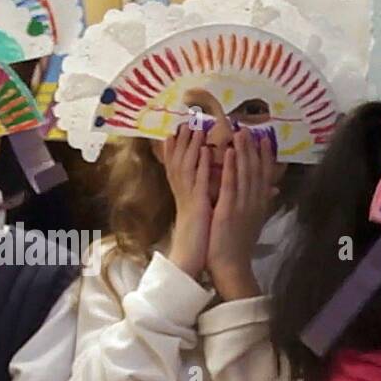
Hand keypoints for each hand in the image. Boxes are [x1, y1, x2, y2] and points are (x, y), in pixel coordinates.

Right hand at [163, 126, 211, 277]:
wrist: (190, 259)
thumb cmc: (197, 240)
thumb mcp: (199, 216)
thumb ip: (201, 202)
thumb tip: (204, 194)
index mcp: (184, 196)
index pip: (177, 168)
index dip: (175, 150)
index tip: (176, 133)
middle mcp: (182, 194)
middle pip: (178, 163)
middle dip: (181, 142)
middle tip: (183, 122)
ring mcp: (188, 198)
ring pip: (186, 167)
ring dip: (190, 147)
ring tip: (194, 128)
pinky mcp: (196, 205)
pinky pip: (198, 182)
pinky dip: (201, 164)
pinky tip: (205, 150)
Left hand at [206, 131, 284, 299]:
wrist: (232, 267)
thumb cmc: (237, 247)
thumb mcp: (251, 223)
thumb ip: (256, 206)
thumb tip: (266, 194)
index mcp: (260, 205)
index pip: (265, 176)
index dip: (266, 156)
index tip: (264, 139)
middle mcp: (254, 202)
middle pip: (257, 170)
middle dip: (254, 147)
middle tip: (250, 128)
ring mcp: (243, 206)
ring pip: (245, 173)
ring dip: (242, 151)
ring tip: (239, 133)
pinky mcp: (228, 211)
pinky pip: (230, 185)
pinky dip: (229, 167)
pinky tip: (227, 152)